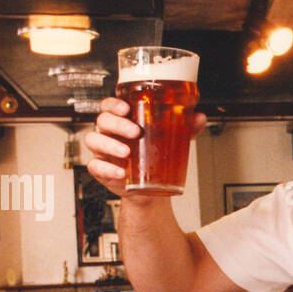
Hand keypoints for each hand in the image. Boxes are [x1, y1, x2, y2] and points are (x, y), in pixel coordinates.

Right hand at [83, 97, 207, 198]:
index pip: (109, 105)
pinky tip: (120, 172)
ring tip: (126, 152)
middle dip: (117, 124)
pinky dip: (106, 168)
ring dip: (109, 144)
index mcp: (121, 121)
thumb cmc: (155, 156)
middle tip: (135, 132)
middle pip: (102, 120)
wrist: (150, 187)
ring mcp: (103, 151)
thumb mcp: (170, 139)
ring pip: (93, 140)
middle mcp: (109, 133)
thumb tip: (199, 117)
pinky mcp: (101, 170)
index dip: (113, 104)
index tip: (126, 108)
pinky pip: (95, 166)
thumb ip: (185, 127)